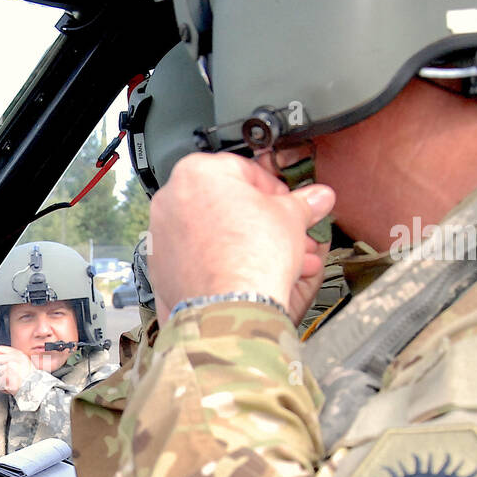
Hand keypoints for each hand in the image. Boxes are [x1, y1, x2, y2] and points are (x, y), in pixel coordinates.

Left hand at [0, 345, 33, 394]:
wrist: (37, 387)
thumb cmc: (31, 378)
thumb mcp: (24, 363)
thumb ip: (12, 359)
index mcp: (18, 354)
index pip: (0, 349)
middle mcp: (14, 358)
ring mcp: (11, 366)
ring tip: (6, 383)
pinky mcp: (8, 376)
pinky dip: (2, 388)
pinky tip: (8, 388)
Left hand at [148, 152, 334, 320]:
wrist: (230, 308)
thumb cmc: (252, 259)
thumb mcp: (291, 218)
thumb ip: (303, 202)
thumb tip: (317, 198)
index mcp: (198, 171)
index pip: (244, 169)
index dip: (272, 189)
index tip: (286, 204)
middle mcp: (170, 198)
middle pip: (223, 200)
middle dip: (255, 217)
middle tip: (279, 231)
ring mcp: (160, 234)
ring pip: (207, 229)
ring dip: (237, 239)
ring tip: (266, 256)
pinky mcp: (158, 265)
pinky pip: (192, 255)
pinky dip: (213, 260)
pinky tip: (238, 272)